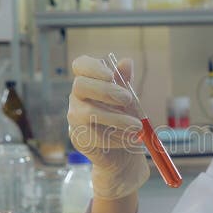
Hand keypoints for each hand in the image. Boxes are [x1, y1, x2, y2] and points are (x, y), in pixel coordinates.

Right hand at [67, 55, 149, 199]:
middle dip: (105, 90)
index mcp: (89, 82)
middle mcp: (77, 98)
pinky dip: (116, 138)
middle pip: (80, 85)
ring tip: (137, 126)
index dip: (93, 67)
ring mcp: (75, 118)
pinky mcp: (79, 138)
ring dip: (116, 118)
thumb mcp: (127, 99)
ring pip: (87, 112)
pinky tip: (131, 139)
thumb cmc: (122, 118)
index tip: (111, 74)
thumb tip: (127, 62)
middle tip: (128, 98)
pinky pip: (95, 136)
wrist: (123, 150)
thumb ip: (125, 81)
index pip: (80, 65)